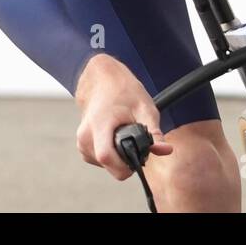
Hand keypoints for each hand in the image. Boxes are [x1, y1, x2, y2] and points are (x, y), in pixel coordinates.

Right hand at [74, 54, 172, 179]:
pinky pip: (98, 160)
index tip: (138, 159)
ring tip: (124, 136)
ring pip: (104, 164)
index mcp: (99, 124)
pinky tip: (116, 139)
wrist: (101, 79)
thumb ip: (154, 132)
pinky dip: (110, 154)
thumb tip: (164, 150)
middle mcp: (86, 135)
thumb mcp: (144, 108)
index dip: (125, 165)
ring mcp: (81, 141)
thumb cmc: (122, 90)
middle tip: (135, 142)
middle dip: (125, 161)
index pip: (106, 157)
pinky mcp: (82, 145)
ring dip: (118, 158)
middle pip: (107, 164)